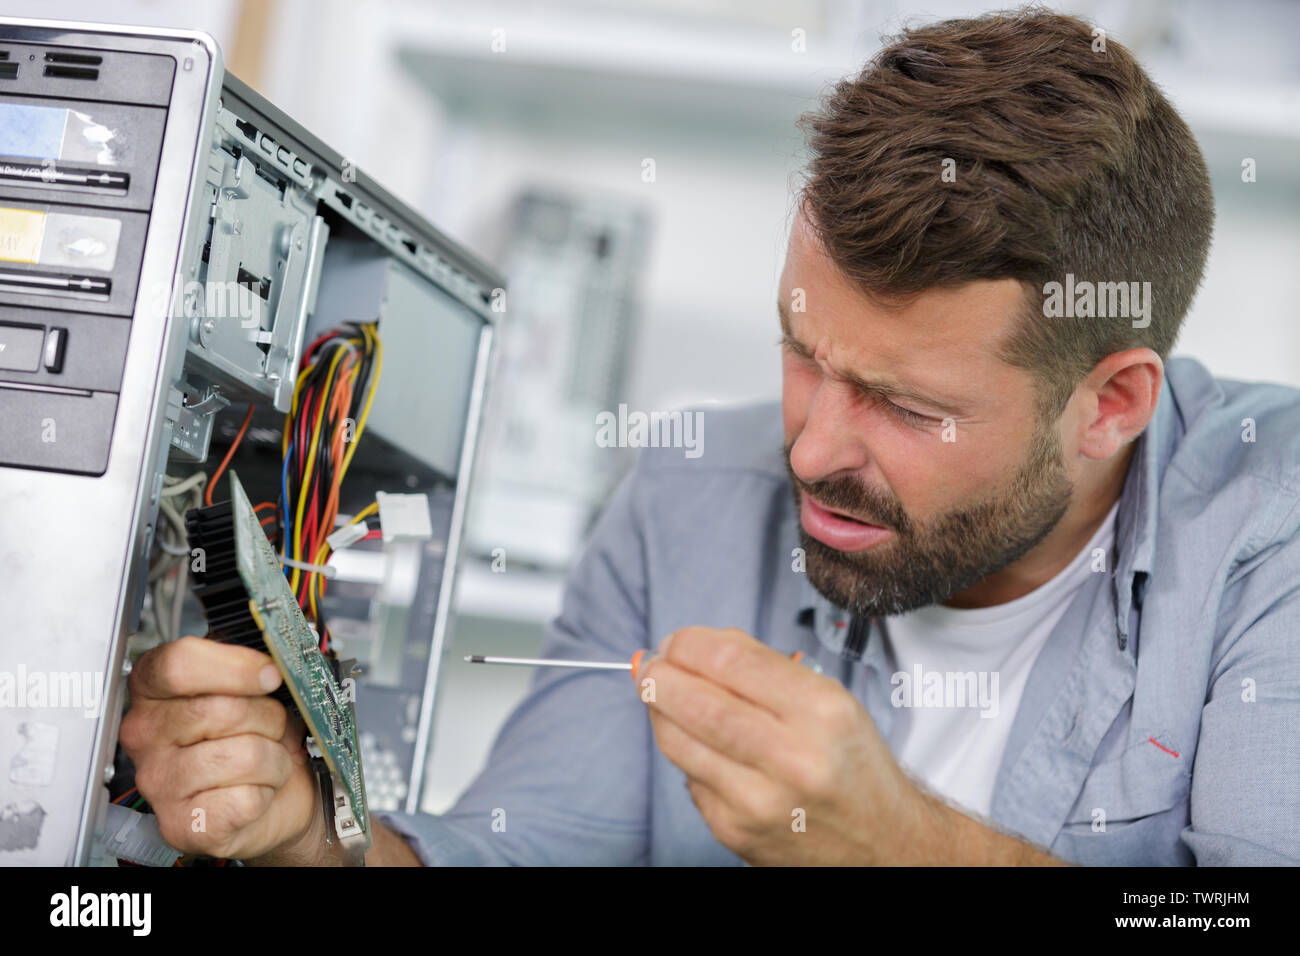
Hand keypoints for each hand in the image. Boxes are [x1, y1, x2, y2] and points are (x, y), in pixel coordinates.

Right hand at [119, 636, 322, 861]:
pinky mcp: (179, 825)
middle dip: (267, 718)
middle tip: (269, 729)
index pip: (179, 664)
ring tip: (264, 763)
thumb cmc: (256, 736)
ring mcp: (156, 783)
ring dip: (273, 759)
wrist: (272, 798)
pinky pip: (244, 799)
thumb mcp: (252, 688)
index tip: (269, 674)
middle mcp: (144, 734)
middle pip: (220, 709)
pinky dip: (265, 794)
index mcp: (153, 688)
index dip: (235, 667)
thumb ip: (250, 664)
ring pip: (242, 755)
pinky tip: (253, 793)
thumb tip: (272, 660)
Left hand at [636, 626, 936, 864]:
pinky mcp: (734, 831)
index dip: (689, 643)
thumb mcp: (830, 701)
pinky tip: (699, 744)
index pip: (731, 661)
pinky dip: (686, 753)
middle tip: (652, 665)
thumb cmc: (850, 765)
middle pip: (696, 701)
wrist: (881, 846)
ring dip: (659, 711)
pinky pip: (689, 778)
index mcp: (822, 712)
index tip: (677, 641)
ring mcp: (759, 801)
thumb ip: (764, 668)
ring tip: (661, 695)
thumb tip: (696, 646)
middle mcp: (793, 758)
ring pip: (678, 741)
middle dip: (660, 675)